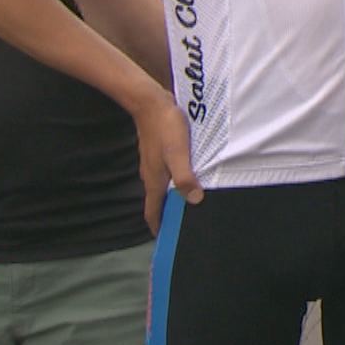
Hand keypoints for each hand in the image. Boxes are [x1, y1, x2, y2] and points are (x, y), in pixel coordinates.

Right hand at [133, 96, 202, 232]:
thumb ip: (185, 177)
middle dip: (166, 216)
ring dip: (171, 199)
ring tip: (187, 205)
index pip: (152, 211)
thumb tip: (193, 201)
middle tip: (182, 225)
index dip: (157, 227)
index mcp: (154, 180)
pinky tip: (186, 179)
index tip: (165, 240)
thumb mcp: (179, 154)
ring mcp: (153, 164)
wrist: (150, 104)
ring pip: (161, 188)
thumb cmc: (166, 128)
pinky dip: (173, 183)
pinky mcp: (157, 153)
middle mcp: (151, 175)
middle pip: (157, 202)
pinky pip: (165, 175)